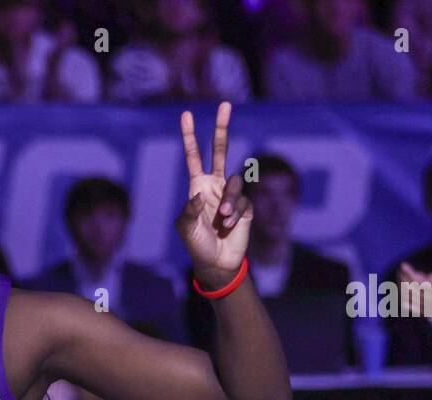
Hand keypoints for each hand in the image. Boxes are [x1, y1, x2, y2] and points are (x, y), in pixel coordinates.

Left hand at [177, 102, 251, 284]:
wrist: (217, 262)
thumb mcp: (185, 228)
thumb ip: (189, 211)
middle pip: (220, 150)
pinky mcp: (246, 207)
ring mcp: (231, 195)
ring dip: (229, 201)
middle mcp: (215, 185)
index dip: (190, 137)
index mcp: (198, 185)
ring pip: (236, 183)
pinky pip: (243, 203)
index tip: (186, 114)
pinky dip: (235, 215)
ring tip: (222, 219)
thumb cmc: (197, 245)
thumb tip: (199, 195)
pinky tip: (229, 227)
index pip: (194, 156)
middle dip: (221, 128)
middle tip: (224, 105)